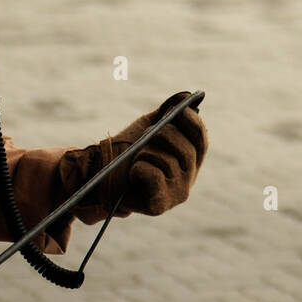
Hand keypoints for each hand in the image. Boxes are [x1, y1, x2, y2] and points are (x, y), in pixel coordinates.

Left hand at [76, 91, 207, 216]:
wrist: (100, 176)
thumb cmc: (126, 152)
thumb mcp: (148, 127)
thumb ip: (167, 112)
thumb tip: (186, 96)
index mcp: (189, 160)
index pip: (201, 140)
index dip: (193, 123)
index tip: (181, 110)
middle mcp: (188, 179)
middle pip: (187, 150)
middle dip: (163, 136)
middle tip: (147, 136)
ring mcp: (176, 194)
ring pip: (166, 161)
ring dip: (144, 154)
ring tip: (135, 161)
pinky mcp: (160, 205)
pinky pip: (154, 175)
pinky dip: (139, 169)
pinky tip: (132, 174)